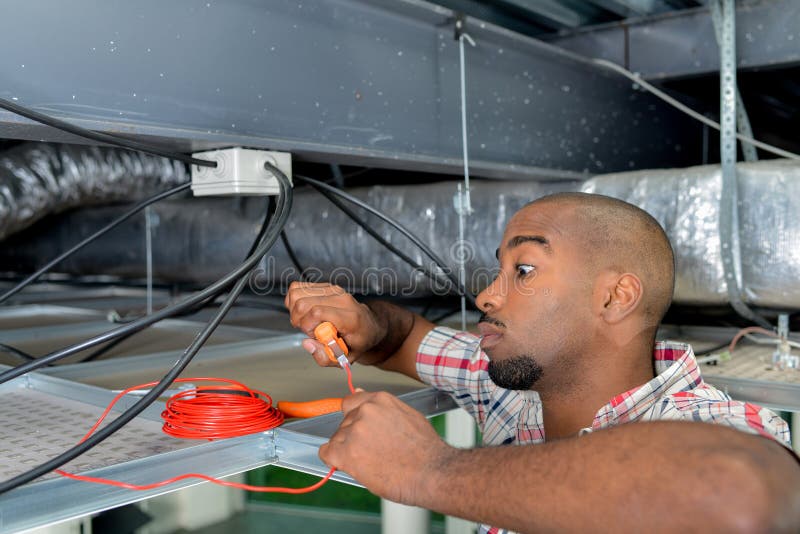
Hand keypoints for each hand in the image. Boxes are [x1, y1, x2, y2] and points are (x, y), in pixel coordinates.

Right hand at [285, 282, 387, 366]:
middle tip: (309, 329)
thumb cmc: (358, 342)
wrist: (369, 326)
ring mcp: (333, 290)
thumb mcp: (345, 358)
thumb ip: (324, 357)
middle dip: (298, 320)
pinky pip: (298, 288)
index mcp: (350, 318)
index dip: (306, 325)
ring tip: (306, 320)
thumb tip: (307, 344)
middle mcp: (342, 300)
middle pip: (303, 302)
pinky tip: (305, 312)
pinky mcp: (325, 286)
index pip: (317, 312)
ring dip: (295, 310)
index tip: (312, 335)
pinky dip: (295, 302)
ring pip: (297, 293)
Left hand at [319, 391, 450, 505]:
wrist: (431, 472)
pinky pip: (327, 453)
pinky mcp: (347, 453)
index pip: (351, 402)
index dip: (354, 418)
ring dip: (348, 450)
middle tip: (373, 452)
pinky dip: (333, 460)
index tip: (358, 428)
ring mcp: (355, 432)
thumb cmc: (425, 449)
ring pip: (337, 439)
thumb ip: (382, 407)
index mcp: (380, 400)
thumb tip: (360, 394)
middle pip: (345, 423)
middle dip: (354, 437)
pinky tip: (349, 465)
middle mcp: (365, 412)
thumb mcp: (408, 415)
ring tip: (371, 462)